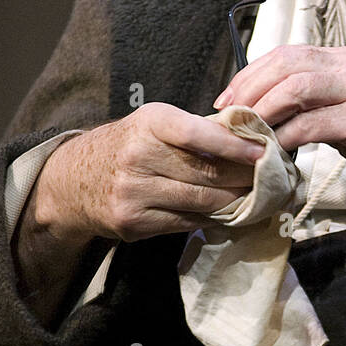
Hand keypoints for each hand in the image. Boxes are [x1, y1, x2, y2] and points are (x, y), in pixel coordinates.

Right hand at [31, 102, 264, 244]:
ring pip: (200, 202)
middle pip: (206, 173)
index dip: (234, 145)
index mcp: (149, 123)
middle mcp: (138, 156)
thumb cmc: (128, 145)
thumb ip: (196, 130)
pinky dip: (212, 219)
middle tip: (272, 180)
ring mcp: (133, 192)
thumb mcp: (155, 124)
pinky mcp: (133, 222)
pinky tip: (229, 214)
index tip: (264, 152)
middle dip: (245, 179)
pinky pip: (185, 222)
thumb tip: (250, 139)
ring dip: (235, 202)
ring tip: (258, 198)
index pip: (197, 134)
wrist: (74, 180)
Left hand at [214, 44, 345, 195]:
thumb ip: (318, 107)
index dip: (252, 72)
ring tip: (244, 130)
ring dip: (263, 109)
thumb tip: (273, 117)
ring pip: (297, 86)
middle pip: (288, 62)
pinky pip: (314, 124)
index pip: (290, 52)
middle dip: (249, 87)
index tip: (229, 97)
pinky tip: (272, 150)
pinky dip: (286, 137)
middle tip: (227, 113)